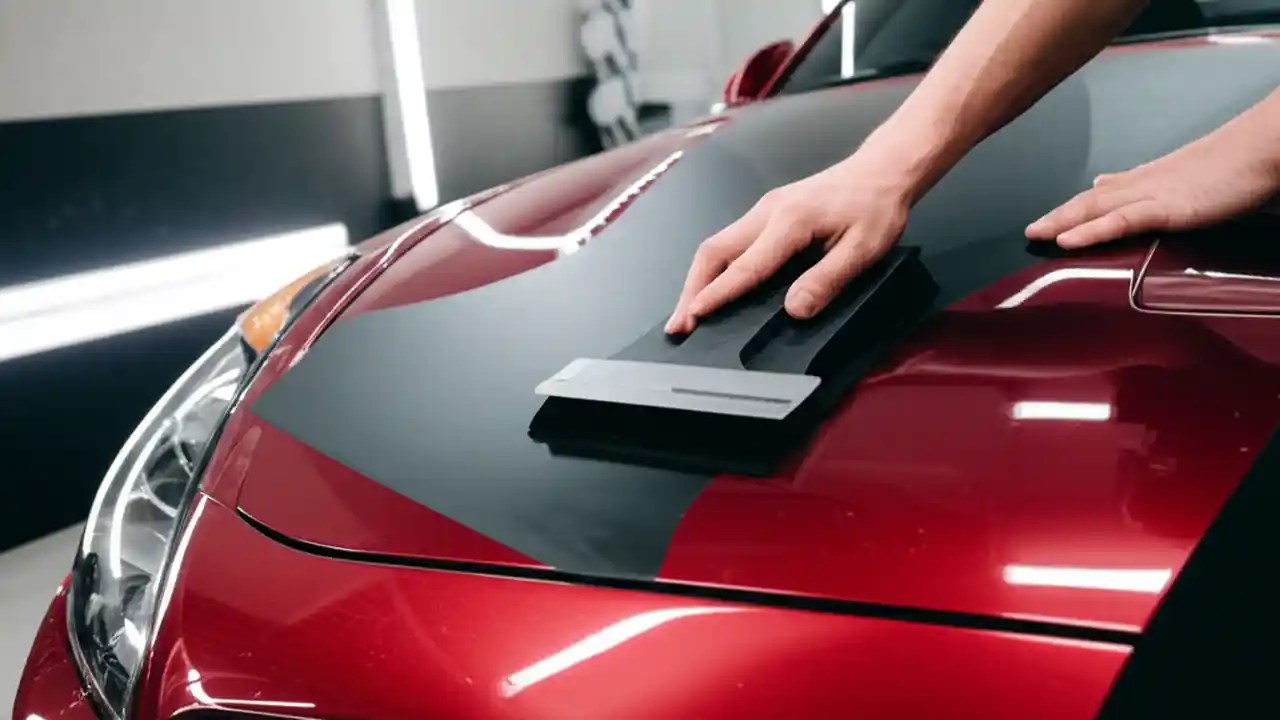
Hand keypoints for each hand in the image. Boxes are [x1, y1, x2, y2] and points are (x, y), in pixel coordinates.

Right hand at [665, 160, 909, 333]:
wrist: (881, 170)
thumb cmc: (876, 208)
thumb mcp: (864, 249)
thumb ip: (827, 279)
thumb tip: (794, 310)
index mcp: (791, 221)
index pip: (746, 265)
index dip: (718, 294)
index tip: (695, 316)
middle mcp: (767, 211)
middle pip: (713, 251)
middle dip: (692, 289)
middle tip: (679, 325)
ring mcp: (763, 210)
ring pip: (717, 245)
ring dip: (698, 279)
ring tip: (687, 313)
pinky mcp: (767, 213)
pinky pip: (730, 242)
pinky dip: (714, 268)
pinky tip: (712, 287)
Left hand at [1025, 115, 1279, 247]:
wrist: (1263, 148)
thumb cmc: (1233, 164)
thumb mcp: (1181, 175)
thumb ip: (1142, 182)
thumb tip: (1104, 184)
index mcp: (1147, 178)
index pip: (1100, 195)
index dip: (1071, 208)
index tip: (1047, 219)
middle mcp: (1143, 184)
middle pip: (1090, 202)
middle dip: (1058, 215)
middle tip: (1029, 230)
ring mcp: (1153, 195)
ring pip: (1097, 210)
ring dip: (1063, 221)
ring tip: (1034, 233)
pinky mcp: (1168, 207)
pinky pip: (1120, 221)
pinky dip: (1090, 230)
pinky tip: (1066, 238)